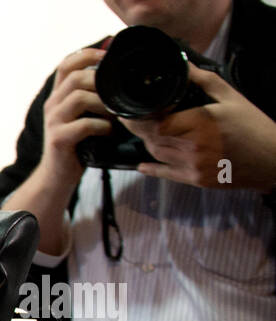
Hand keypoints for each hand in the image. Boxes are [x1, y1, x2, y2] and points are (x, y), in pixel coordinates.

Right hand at [35, 47, 112, 193]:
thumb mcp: (82, 116)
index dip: (87, 54)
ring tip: (114, 114)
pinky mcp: (59, 139)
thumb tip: (118, 76)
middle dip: (101, 81)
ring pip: (79, 97)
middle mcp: (52, 105)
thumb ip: (93, 97)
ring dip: (103, 103)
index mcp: (58, 97)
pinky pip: (84, 125)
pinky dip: (102, 126)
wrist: (57, 176)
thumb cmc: (77, 145)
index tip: (107, 57)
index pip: (66, 64)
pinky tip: (109, 132)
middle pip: (75, 77)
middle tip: (116, 95)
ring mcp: (53, 122)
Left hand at [124, 64, 275, 191]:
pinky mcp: (196, 180)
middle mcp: (194, 146)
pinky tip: (142, 165)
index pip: (159, 122)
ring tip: (147, 133)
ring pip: (157, 154)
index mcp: (201, 123)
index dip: (146, 116)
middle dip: (142, 129)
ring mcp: (194, 165)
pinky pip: (166, 174)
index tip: (139, 109)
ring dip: (149, 143)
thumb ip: (204, 81)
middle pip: (154, 138)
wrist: (271, 158)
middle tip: (133, 120)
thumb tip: (183, 66)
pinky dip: (151, 169)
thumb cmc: (253, 126)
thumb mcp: (231, 97)